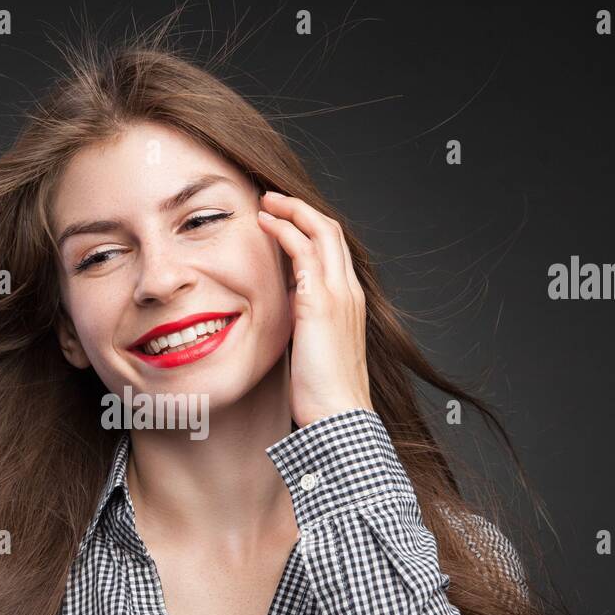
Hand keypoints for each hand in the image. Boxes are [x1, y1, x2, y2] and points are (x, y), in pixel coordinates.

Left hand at [256, 190, 374, 427]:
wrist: (338, 415)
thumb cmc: (323, 394)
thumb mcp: (313, 349)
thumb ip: (304, 324)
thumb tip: (285, 311)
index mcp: (349, 303)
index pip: (335, 251)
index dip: (311, 229)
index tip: (285, 221)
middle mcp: (349, 292)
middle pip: (332, 231)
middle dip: (301, 209)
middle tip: (273, 199)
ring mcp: (337, 294)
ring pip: (320, 231)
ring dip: (291, 210)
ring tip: (265, 201)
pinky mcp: (319, 302)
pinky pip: (303, 251)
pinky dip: (284, 230)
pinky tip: (264, 223)